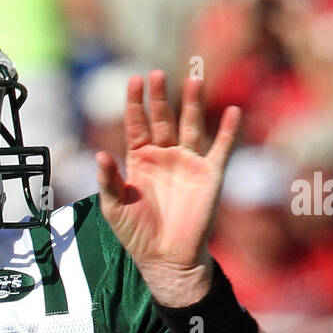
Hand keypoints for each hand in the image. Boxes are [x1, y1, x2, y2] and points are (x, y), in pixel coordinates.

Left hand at [95, 70, 240, 306]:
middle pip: (162, 118)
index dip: (135, 103)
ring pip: (191, 126)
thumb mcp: (114, 208)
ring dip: (192, 103)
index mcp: (139, 160)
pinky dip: (228, 131)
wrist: (166, 258)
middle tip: (157, 73)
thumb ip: (108, 181)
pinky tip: (233, 111)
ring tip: (193, 79)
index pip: (136, 124)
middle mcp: (164, 155)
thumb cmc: (137, 234)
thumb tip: (99, 155)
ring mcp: (188, 163)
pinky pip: (221, 148)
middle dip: (159, 97)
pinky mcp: (209, 175)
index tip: (134, 80)